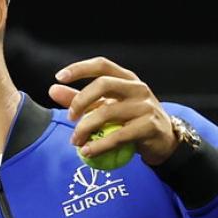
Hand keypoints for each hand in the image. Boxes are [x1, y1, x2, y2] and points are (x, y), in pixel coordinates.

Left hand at [49, 57, 181, 167]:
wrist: (163, 141)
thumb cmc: (132, 121)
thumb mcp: (107, 106)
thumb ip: (81, 99)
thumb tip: (53, 90)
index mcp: (126, 79)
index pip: (102, 65)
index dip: (80, 68)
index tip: (59, 77)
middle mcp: (137, 88)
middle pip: (103, 84)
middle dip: (80, 100)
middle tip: (70, 118)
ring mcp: (145, 106)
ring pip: (108, 112)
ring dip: (85, 128)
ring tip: (76, 142)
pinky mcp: (149, 126)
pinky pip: (119, 136)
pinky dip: (99, 145)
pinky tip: (87, 152)